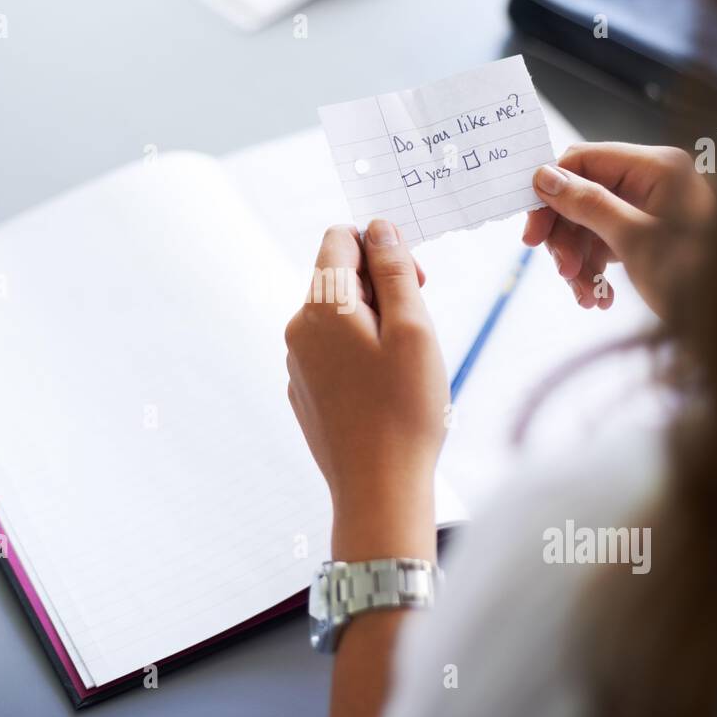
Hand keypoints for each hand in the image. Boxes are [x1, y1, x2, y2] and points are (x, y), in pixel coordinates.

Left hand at [285, 219, 445, 562]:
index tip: (414, 281)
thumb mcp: (413, 329)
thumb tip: (379, 227)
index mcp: (321, 306)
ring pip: (337, 315)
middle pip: (338, 276)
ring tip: (404, 364)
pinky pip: (332, 351)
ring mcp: (296, 362)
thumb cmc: (404, 410)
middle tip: (419, 324)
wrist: (378, 489)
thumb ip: (395, 270)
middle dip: (381, 286)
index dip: (381, 247)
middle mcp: (297, 328)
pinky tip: (385, 389)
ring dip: (373, 321)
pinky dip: (360, 353)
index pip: (339, 238)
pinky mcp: (303, 391)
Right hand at [523, 142, 714, 318]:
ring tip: (586, 295)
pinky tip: (598, 297)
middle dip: (567, 236)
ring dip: (579, 260)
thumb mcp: (634, 240)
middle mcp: (654, 181)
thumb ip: (588, 204)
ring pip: (590, 223)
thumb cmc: (696, 277)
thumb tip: (545, 177)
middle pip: (583, 194)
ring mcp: (651, 208)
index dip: (551, 194)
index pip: (583, 160)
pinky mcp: (648, 233)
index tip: (533, 234)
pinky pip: (606, 242)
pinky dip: (596, 269)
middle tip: (564, 272)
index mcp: (657, 167)